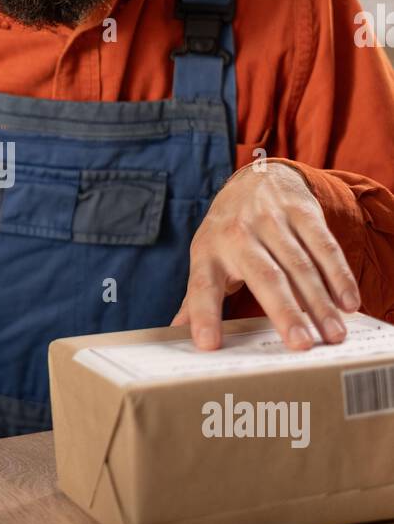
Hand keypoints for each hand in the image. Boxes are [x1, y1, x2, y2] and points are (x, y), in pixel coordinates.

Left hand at [172, 162, 360, 350]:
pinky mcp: (302, 210)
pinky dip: (339, 275)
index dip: (204, 315)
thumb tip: (175, 332)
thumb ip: (196, 298)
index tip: (208, 344)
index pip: (202, 287)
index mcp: (208, 252)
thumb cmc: (227, 232)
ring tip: (333, 334)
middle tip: (301, 345)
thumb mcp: (206, 258)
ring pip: (299, 265)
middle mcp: (237, 234)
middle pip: (264, 276)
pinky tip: (349, 302)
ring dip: (320, 301)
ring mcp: (271, 219)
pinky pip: (324, 246)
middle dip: (284, 312)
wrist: (255, 178)